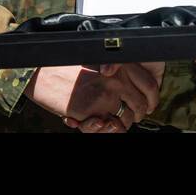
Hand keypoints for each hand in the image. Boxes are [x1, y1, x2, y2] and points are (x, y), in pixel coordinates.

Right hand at [25, 64, 158, 131]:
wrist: (43, 74)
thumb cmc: (67, 68)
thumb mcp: (98, 64)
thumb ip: (116, 75)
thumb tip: (132, 92)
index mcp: (120, 65)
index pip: (150, 85)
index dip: (152, 98)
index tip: (149, 105)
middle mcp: (117, 79)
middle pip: (142, 105)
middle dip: (137, 114)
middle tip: (128, 117)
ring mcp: (106, 95)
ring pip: (127, 119)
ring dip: (121, 124)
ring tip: (107, 120)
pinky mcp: (93, 110)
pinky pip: (111, 128)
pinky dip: (107, 129)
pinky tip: (97, 122)